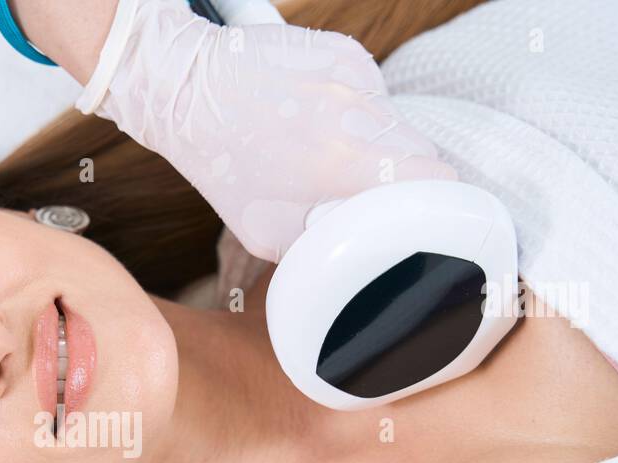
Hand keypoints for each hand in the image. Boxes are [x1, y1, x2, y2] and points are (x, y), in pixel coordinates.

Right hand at [75, 0, 456, 261]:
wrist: (180, 95)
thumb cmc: (258, 69)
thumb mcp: (344, 64)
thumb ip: (388, 111)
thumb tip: (411, 155)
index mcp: (346, 153)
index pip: (427, 182)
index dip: (436, 177)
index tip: (436, 180)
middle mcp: (317, 201)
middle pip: (396, 213)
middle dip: (399, 195)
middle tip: (391, 182)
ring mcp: (287, 230)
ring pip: (358, 234)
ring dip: (362, 215)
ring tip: (344, 186)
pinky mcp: (266, 242)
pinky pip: (318, 243)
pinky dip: (324, 225)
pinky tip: (311, 199)